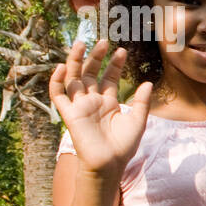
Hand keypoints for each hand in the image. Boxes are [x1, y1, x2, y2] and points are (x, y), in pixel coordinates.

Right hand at [48, 39, 152, 179]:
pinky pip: (58, 95)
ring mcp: (80, 106)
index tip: (122, 51)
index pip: (108, 78)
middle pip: (90, 74)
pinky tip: (61, 67)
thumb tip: (148, 82)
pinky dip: (57, 81)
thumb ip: (142, 102)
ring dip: (75, 61)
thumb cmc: (124, 147)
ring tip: (81, 44)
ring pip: (73, 79)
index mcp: (108, 103)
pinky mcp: (69, 114)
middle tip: (103, 41)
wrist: (109, 164)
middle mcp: (92, 101)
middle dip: (96, 57)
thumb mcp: (138, 121)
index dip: (114, 64)